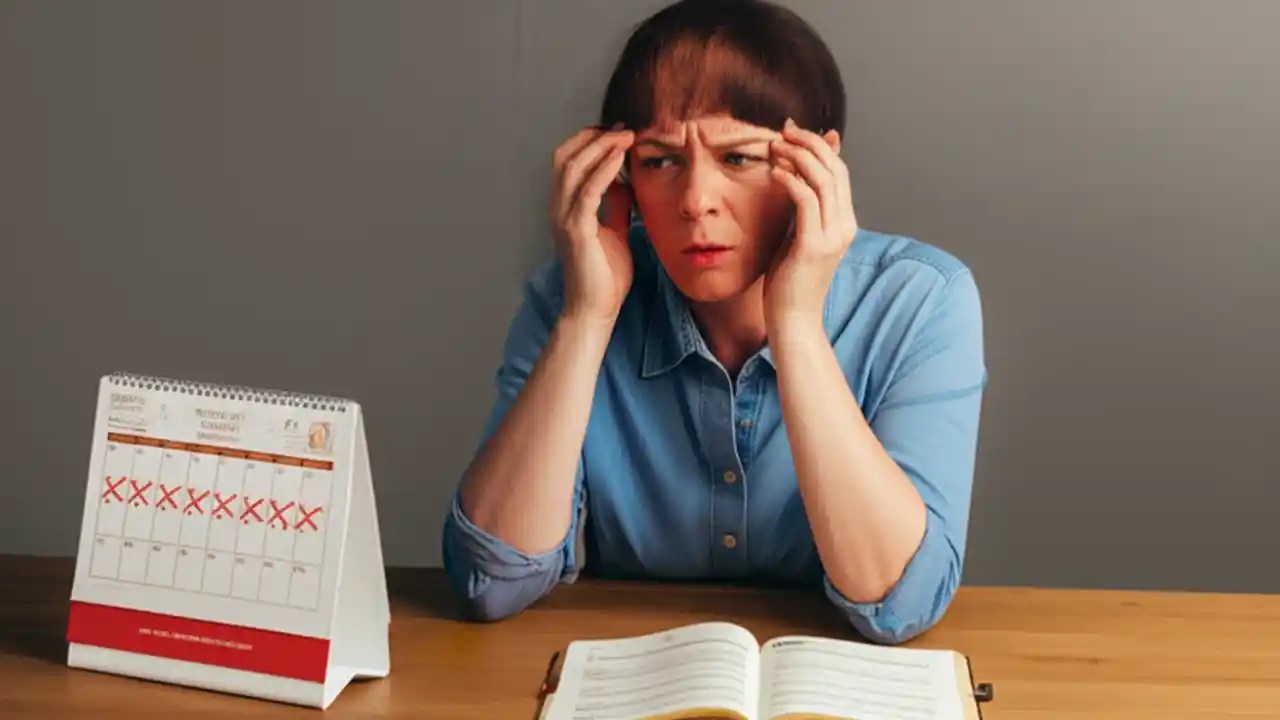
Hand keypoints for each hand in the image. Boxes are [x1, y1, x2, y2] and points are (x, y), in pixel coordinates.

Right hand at [550, 124, 635, 323]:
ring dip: (600, 146)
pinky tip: (620, 157)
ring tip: (625, 135)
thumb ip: (615, 206)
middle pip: (565, 156)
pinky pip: (587, 190)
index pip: (568, 161)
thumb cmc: (604, 277)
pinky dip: (603, 169)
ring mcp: (563, 219)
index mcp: (565, 208)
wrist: (595, 310)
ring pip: (572, 167)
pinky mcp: (576, 231)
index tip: (619, 131)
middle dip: (593, 136)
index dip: (590, 141)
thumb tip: (624, 183)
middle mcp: (558, 209)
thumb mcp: (614, 232)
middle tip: (624, 127)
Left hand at [764, 118, 858, 335]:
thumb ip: (801, 208)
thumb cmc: (790, 280)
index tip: (792, 132)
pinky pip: (806, 201)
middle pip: (835, 168)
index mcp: (844, 222)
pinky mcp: (814, 246)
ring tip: (775, 146)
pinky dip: (791, 180)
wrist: (793, 319)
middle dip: (809, 143)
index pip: (839, 171)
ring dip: (799, 156)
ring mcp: (833, 236)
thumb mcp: (797, 234)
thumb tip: (796, 177)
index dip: (818, 146)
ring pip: (824, 179)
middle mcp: (844, 226)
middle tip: (783, 131)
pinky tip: (773, 171)